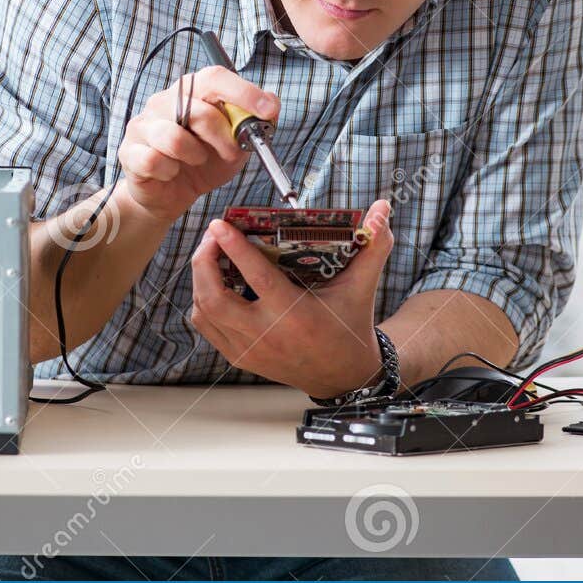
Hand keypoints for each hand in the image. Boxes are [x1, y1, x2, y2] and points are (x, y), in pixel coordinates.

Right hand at [117, 65, 279, 223]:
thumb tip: (272, 102)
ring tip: (197, 161)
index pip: (215, 77)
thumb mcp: (236, 144)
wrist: (171, 195)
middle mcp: (164, 101)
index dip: (243, 92)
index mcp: (192, 91)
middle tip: (232, 153)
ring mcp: (144, 124)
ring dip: (195, 156)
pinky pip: (155, 161)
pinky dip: (171, 172)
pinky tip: (172, 173)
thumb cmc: (203, 163)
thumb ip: (253, 122)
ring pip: (173, 138)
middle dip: (224, 138)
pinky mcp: (129, 150)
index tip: (267, 109)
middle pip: (199, 110)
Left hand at [189, 199, 394, 397]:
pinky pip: (207, 327)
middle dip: (204, 262)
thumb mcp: (362, 286)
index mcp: (295, 316)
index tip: (220, 225)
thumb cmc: (351, 325)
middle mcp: (267, 336)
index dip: (235, 249)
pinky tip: (212, 281)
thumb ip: (373, 246)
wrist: (343, 375)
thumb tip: (383, 207)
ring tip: (209, 253)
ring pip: (204, 312)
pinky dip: (202, 301)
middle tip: (212, 236)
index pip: (257, 279)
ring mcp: (250, 350)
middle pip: (215, 298)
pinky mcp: (240, 357)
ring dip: (199, 280)